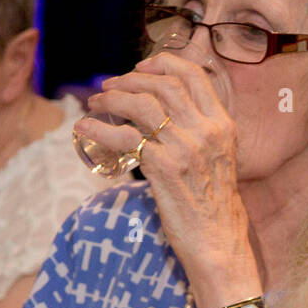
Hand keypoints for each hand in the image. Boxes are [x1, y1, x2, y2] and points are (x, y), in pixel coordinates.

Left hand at [73, 53, 251, 279]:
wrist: (218, 244)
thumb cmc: (215, 209)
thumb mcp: (219, 160)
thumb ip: (200, 134)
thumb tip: (166, 116)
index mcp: (222, 126)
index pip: (194, 75)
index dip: (163, 63)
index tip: (141, 67)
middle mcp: (206, 131)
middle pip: (163, 84)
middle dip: (130, 79)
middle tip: (109, 86)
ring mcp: (185, 148)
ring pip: (141, 104)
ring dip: (112, 98)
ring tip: (95, 103)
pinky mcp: (164, 168)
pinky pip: (125, 137)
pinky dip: (99, 129)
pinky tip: (85, 128)